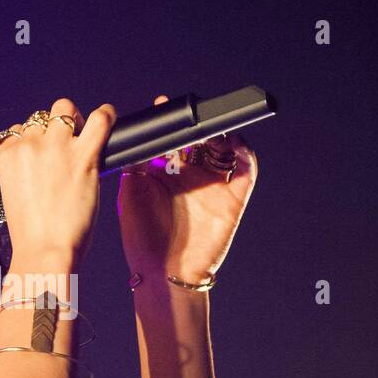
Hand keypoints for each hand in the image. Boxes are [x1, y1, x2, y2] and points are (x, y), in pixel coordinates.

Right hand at [0, 98, 116, 265]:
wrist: (45, 250)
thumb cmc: (32, 232)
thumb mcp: (14, 195)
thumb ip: (24, 172)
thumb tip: (42, 164)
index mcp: (8, 155)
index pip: (18, 131)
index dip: (34, 140)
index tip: (43, 152)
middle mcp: (30, 146)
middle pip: (41, 117)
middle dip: (53, 126)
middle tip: (65, 144)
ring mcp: (56, 148)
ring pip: (64, 110)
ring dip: (74, 120)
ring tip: (83, 135)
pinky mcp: (83, 156)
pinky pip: (99, 120)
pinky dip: (106, 115)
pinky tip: (108, 118)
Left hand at [116, 94, 257, 284]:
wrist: (163, 272)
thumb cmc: (143, 238)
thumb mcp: (131, 193)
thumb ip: (136, 163)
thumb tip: (137, 136)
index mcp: (166, 175)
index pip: (174, 140)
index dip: (171, 123)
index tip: (162, 106)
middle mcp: (191, 178)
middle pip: (202, 140)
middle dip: (198, 124)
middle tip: (190, 114)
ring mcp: (213, 187)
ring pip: (225, 149)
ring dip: (220, 133)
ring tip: (209, 127)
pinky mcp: (233, 199)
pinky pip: (247, 169)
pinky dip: (244, 151)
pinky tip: (232, 141)